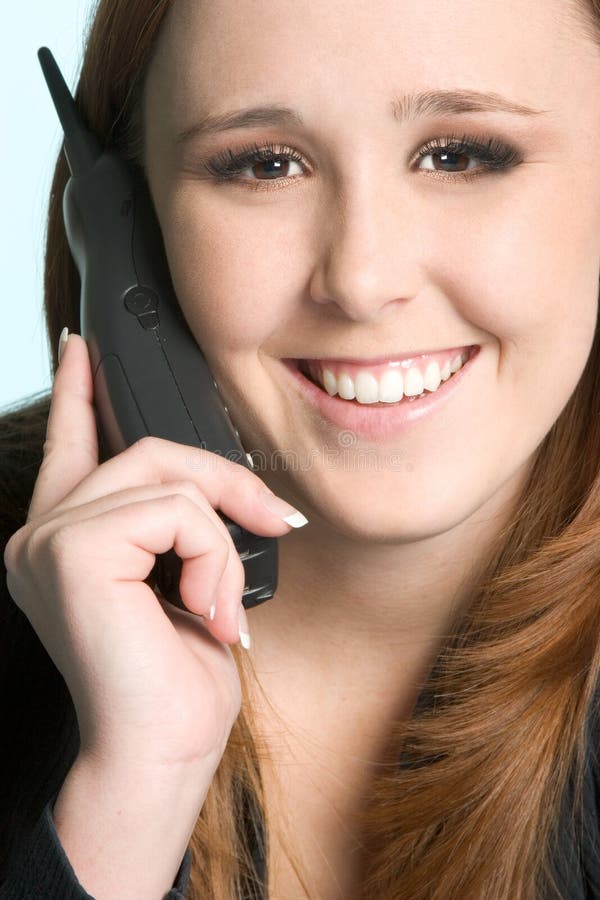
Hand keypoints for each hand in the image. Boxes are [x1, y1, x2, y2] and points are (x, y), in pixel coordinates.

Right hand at [3, 333, 302, 771]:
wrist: (161, 752)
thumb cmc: (174, 681)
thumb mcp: (185, 579)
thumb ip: (177, 523)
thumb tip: (217, 482)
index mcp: (66, 541)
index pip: (69, 446)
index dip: (77, 391)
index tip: (85, 347)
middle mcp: (40, 535)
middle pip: (144, 450)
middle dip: (222, 481)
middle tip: (273, 521)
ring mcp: (46, 541)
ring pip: (169, 478)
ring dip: (223, 538)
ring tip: (223, 602)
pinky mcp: (72, 552)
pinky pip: (176, 511)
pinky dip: (214, 556)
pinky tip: (208, 611)